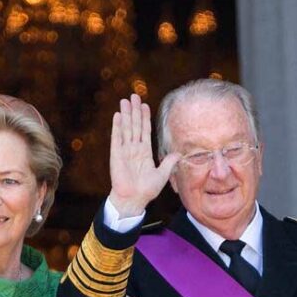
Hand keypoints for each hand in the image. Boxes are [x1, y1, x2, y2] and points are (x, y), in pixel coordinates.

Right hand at [109, 94, 179, 217]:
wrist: (133, 200)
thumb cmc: (146, 190)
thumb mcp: (162, 174)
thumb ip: (169, 162)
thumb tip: (179, 153)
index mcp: (144, 152)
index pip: (145, 130)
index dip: (145, 118)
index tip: (145, 105)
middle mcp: (134, 149)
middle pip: (134, 125)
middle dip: (134, 110)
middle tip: (133, 96)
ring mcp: (125, 151)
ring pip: (126, 128)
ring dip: (126, 114)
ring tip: (125, 100)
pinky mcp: (117, 155)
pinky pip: (117, 138)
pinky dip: (117, 127)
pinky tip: (118, 115)